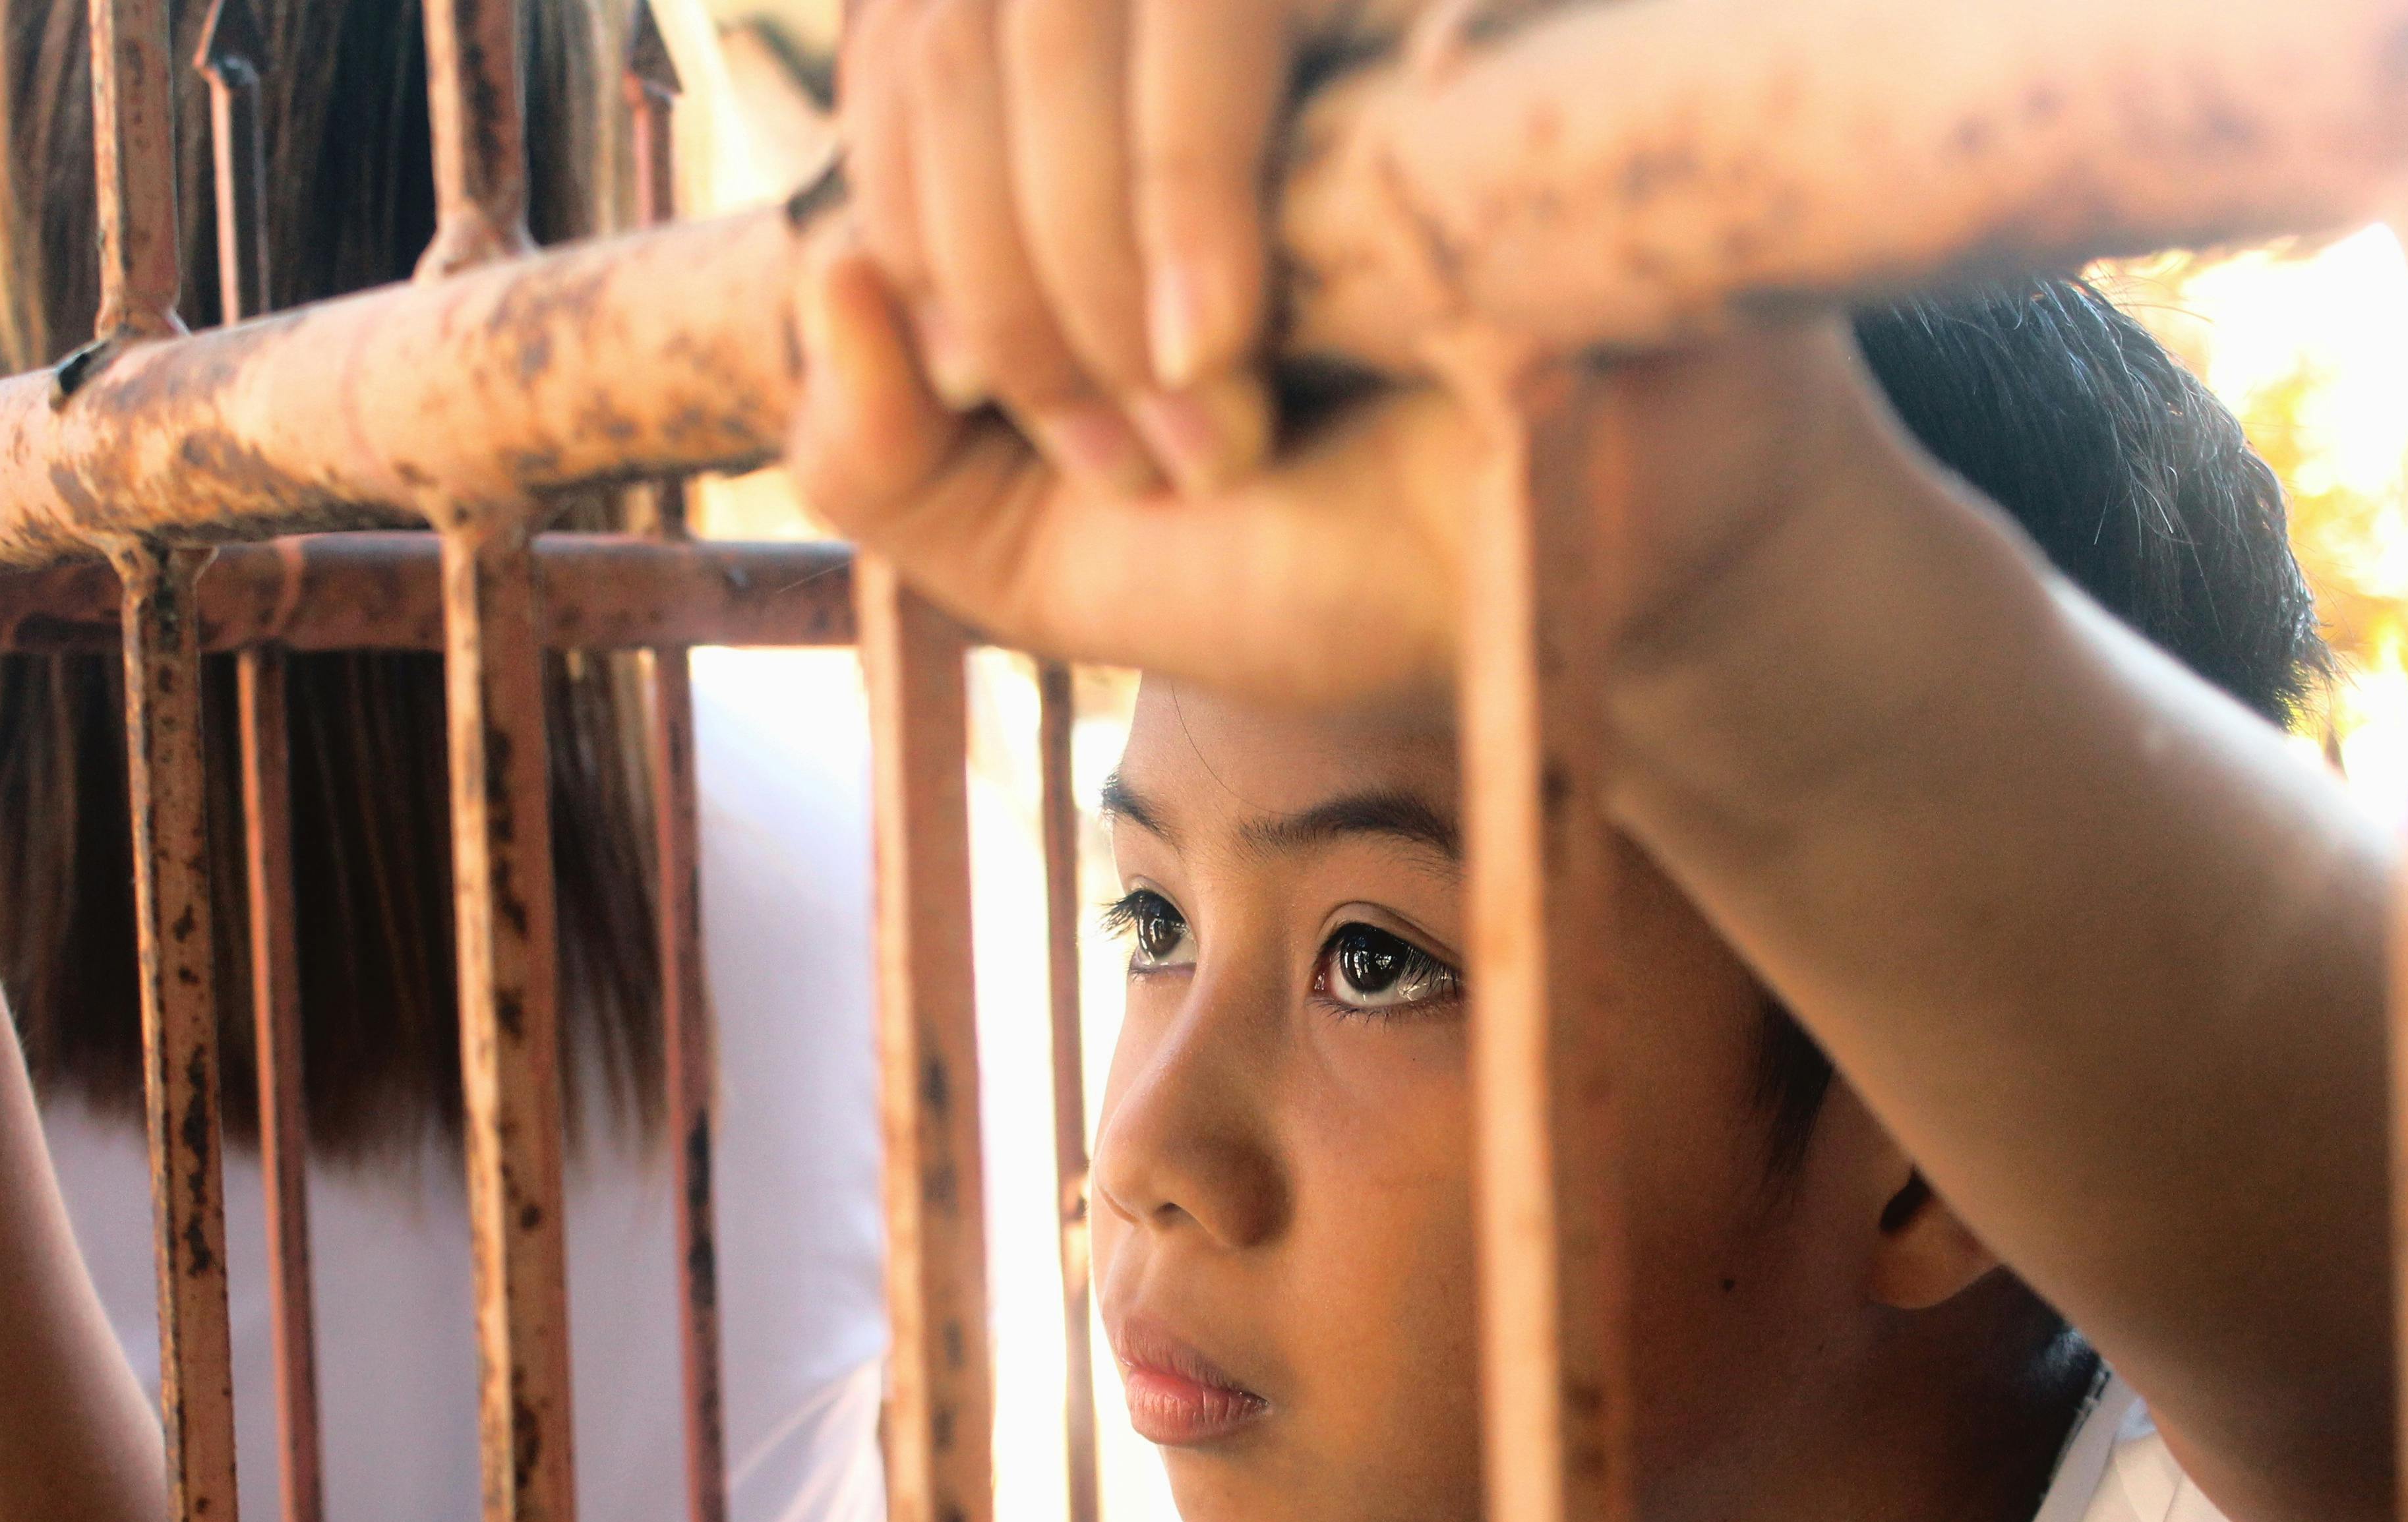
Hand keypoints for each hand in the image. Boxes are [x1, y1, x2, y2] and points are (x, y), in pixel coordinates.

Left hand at [798, 0, 1921, 721]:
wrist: (1575, 579)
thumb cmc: (1339, 548)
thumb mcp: (1058, 554)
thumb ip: (884, 464)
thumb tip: (831, 288)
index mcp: (1082, 123)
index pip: (896, 81)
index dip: (913, 258)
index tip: (1043, 438)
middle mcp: (1182, 30)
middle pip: (956, 22)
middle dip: (1002, 278)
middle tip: (1136, 454)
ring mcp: (1310, 5)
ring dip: (1078, 236)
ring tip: (1195, 409)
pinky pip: (1218, 4)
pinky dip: (1174, 179)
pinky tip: (1217, 339)